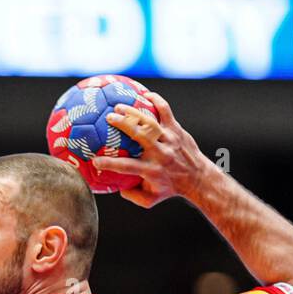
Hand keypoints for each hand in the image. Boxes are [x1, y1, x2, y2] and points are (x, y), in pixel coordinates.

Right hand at [92, 91, 214, 208]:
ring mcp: (169, 140)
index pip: (126, 166)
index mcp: (150, 171)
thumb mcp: (149, 199)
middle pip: (139, 135)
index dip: (109, 163)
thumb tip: (113, 187)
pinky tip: (145, 94)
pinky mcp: (176, 130)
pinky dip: (156, 100)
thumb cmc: (170, 189)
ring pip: (150, 121)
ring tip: (119, 105)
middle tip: (108, 117)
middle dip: (123, 124)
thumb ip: (130, 194)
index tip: (94, 160)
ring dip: (134, 111)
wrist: (198, 178)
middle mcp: (160, 153)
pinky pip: (165, 111)